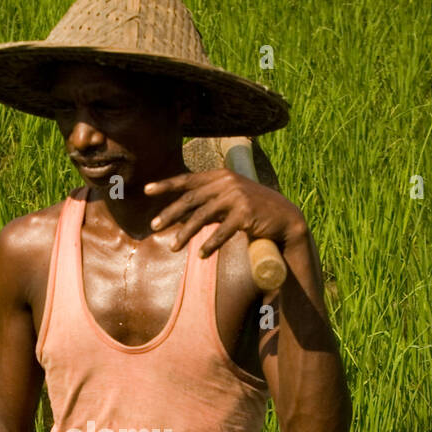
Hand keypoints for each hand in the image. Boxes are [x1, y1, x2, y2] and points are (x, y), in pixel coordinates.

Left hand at [144, 169, 304, 257]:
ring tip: (173, 248)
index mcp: (220, 176)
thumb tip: (180, 212)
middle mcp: (227, 183)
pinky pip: (222, 232)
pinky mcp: (246, 214)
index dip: (167, 185)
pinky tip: (202, 256)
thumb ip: (208, 201)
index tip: (146, 190)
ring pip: (202, 217)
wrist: (284, 218)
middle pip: (190, 199)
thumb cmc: (252, 210)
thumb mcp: (229, 199)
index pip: (188, 180)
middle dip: (170, 214)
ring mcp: (237, 198)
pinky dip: (211, 245)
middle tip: (154, 227)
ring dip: (185, 234)